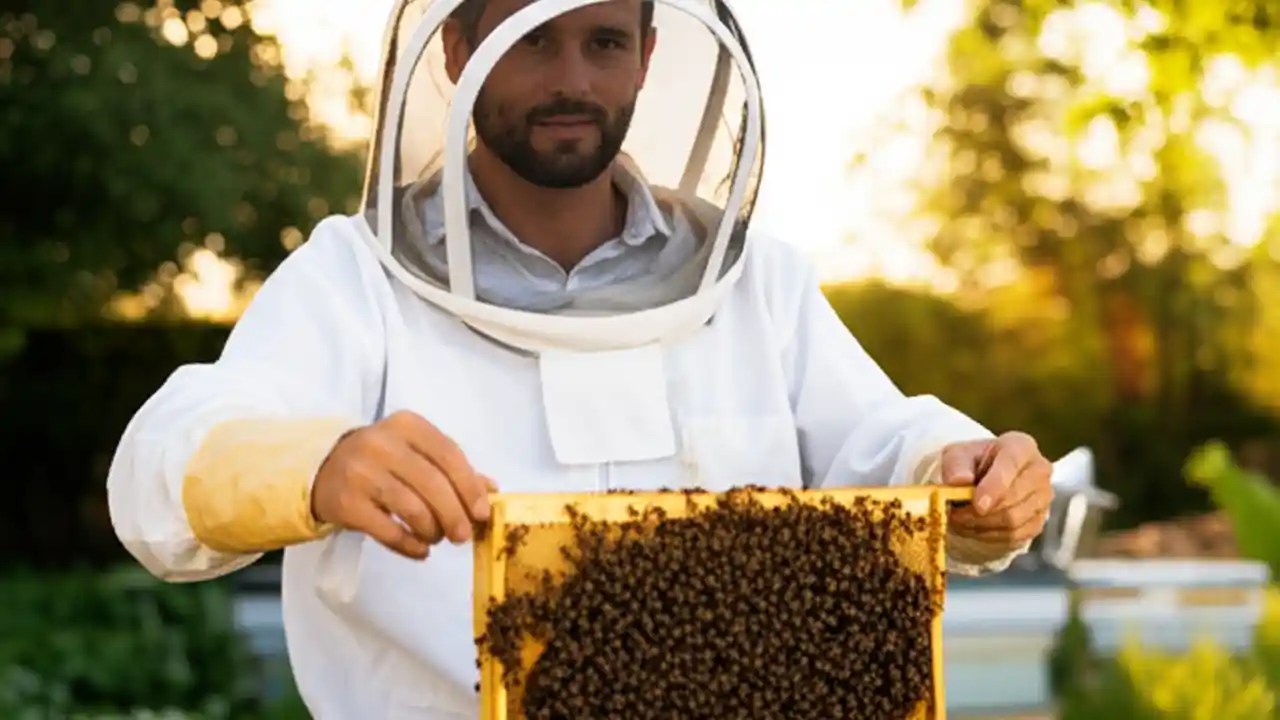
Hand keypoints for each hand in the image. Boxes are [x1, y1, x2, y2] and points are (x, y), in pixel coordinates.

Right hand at [311, 410, 496, 558]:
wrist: (323, 468)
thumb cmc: (382, 461)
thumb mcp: (415, 452)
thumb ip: (452, 468)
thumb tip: (491, 491)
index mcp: (407, 425)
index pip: (449, 454)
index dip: (470, 487)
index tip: (481, 513)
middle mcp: (382, 443)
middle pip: (432, 484)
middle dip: (454, 515)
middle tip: (462, 536)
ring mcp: (361, 472)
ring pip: (411, 508)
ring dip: (432, 530)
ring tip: (436, 538)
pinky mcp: (346, 503)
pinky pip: (388, 530)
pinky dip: (410, 545)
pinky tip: (420, 550)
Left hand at [940, 431, 1052, 550]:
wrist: (983, 478)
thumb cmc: (972, 463)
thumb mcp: (957, 456)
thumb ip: (956, 466)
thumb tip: (959, 481)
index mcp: (1021, 446)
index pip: (1011, 465)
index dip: (995, 487)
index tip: (977, 505)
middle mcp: (1039, 470)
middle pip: (1013, 498)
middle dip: (980, 512)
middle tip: (954, 515)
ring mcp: (1043, 497)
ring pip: (1014, 520)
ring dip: (982, 526)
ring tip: (959, 522)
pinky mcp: (1039, 520)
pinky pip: (1015, 536)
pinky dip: (990, 536)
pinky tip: (973, 529)